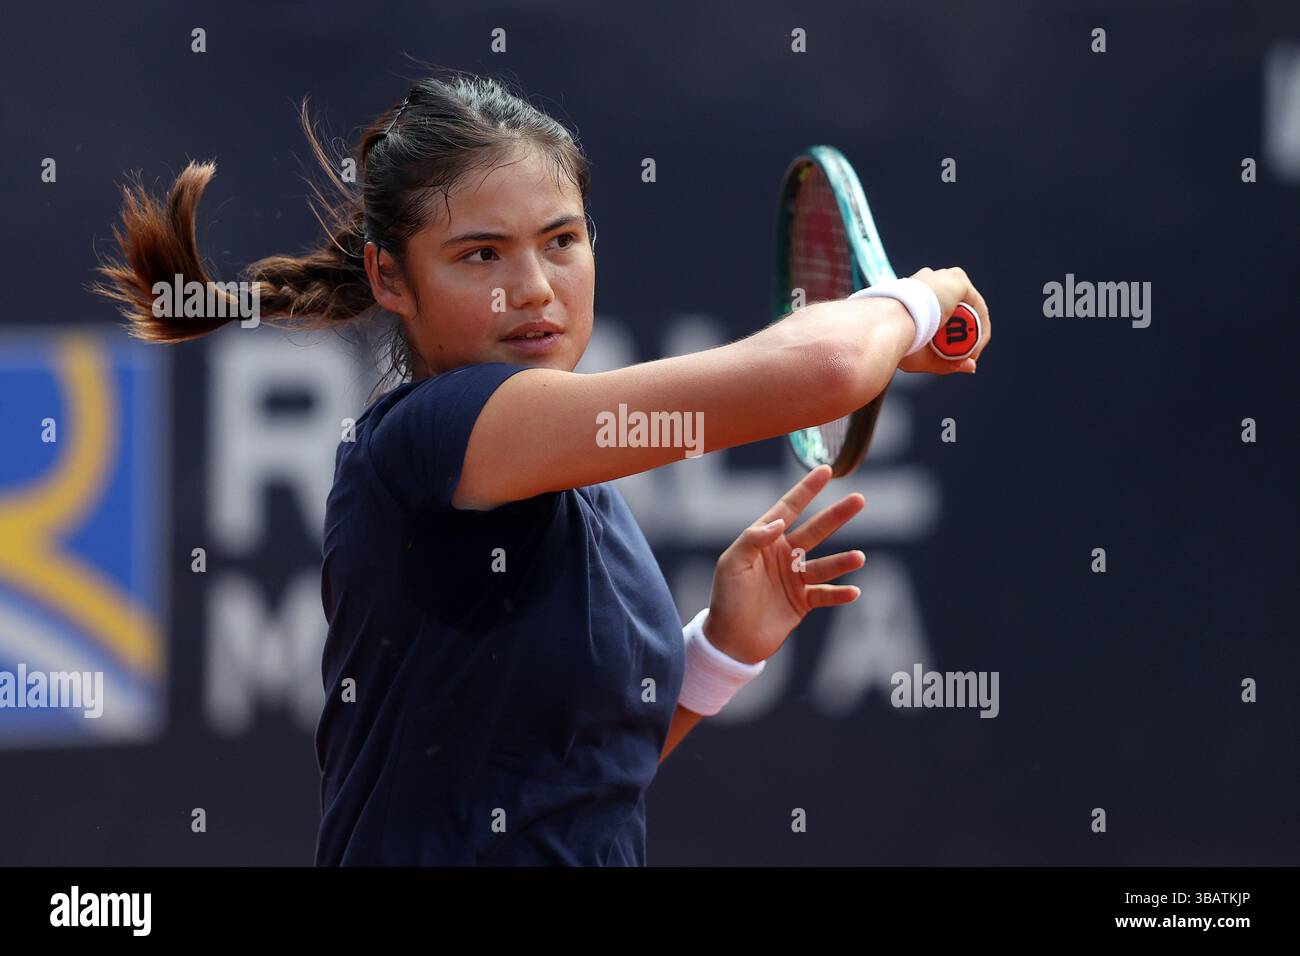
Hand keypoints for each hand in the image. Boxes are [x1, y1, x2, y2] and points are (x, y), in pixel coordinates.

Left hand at [702, 464, 865, 664]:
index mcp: (765, 541)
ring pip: (825, 565)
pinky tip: (853, 591)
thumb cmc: (726, 598)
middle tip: (859, 499)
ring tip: (859, 558)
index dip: (807, 489)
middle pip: (816, 530)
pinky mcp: (803, 602)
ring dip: (843, 561)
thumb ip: (753, 539)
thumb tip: (780, 521)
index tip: (826, 471)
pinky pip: (826, 594)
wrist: (731, 640)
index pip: (789, 508)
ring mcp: (795, 579)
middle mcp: (784, 555)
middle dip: (837, 515)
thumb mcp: (731, 564)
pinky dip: (840, 593)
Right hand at [897, 266, 992, 374]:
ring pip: (968, 310)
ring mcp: (944, 278)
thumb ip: (946, 361)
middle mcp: (929, 281)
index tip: (947, 356)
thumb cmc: (896, 340)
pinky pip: (977, 307)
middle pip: (955, 311)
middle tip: (959, 357)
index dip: (947, 336)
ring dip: (972, 334)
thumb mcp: (923, 355)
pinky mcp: (958, 280)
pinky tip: (974, 347)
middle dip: (960, 336)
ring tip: (967, 355)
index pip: (937, 311)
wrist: (889, 323)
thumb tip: (972, 367)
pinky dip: (980, 329)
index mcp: (912, 293)